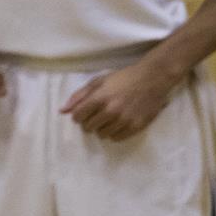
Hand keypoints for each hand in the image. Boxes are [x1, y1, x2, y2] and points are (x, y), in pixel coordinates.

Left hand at [61, 59, 183, 140]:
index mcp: (99, 98)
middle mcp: (111, 111)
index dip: (78, 116)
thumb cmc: (123, 78)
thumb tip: (62, 111)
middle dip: (89, 122)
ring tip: (109, 118)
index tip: (83, 113)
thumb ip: (79, 96)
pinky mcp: (136, 126)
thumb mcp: (99, 81)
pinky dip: (114, 133)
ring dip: (102, 128)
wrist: (152, 78)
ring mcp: (124, 120)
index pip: (78, 116)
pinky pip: (117, 138)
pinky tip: (118, 123)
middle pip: (89, 127)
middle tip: (97, 114)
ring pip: (102, 135)